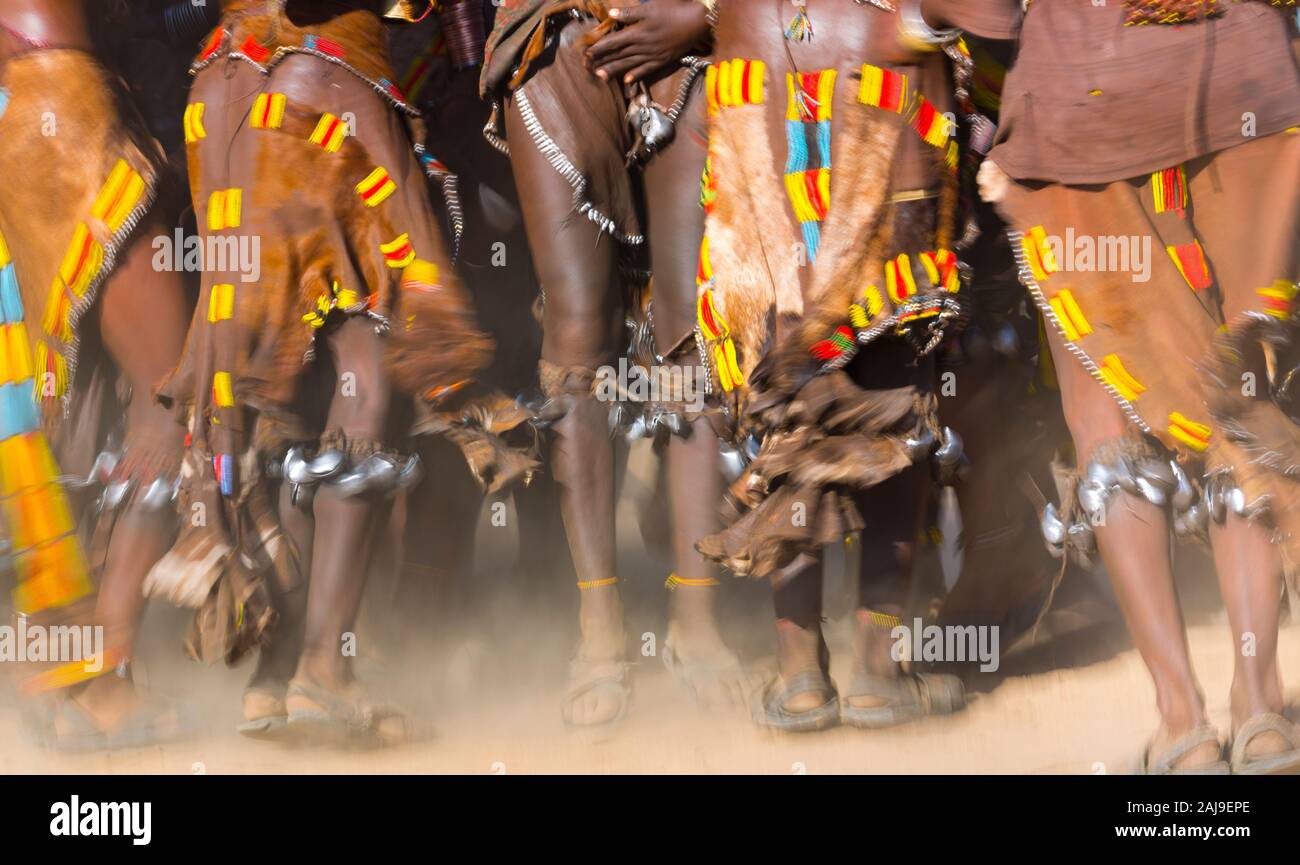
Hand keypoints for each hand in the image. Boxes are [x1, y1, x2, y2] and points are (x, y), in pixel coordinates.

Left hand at [584, 0, 709, 84]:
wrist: (697, 23)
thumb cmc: (673, 11)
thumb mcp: (650, 7)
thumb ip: (630, 13)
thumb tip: (612, 15)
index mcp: (637, 33)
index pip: (613, 42)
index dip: (599, 48)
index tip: (586, 53)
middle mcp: (642, 47)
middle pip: (618, 55)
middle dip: (602, 61)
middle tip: (587, 69)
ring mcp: (652, 55)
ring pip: (629, 65)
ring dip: (614, 71)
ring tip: (601, 77)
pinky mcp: (662, 60)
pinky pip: (646, 70)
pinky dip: (635, 75)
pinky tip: (626, 81)